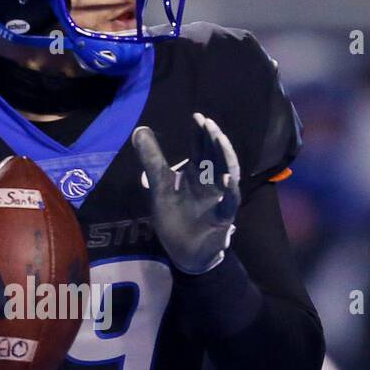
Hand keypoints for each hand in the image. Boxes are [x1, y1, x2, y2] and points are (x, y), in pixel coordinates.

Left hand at [132, 113, 240, 273]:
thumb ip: (152, 160)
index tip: (197, 116)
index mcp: (197, 174)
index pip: (201, 148)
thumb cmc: (175, 219)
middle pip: (216, 156)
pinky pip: (230, 202)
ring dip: (225, 156)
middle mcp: (212, 182)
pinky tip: (228, 178)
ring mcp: (220, 198)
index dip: (200, 133)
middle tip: (208, 123)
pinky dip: (230, 190)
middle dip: (213, 139)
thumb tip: (139, 129)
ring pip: (228, 173)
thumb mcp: (159, 188)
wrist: (184, 252)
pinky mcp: (223, 217)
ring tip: (219, 140)